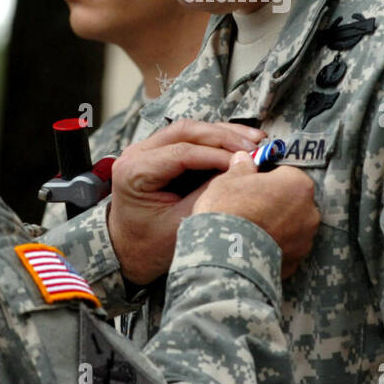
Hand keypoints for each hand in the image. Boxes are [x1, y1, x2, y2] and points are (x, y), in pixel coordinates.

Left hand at [108, 119, 263, 284]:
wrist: (128, 253)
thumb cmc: (149, 246)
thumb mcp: (180, 224)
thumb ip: (207, 194)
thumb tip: (238, 169)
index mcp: (134, 171)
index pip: (182, 152)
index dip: (217, 154)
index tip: (245, 162)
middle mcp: (136, 153)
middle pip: (186, 131)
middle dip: (223, 136)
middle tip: (255, 146)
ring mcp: (145, 149)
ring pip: (190, 129)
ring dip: (223, 133)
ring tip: (254, 139)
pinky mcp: (158, 152)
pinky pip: (189, 138)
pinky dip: (215, 139)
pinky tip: (239, 142)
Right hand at [194, 151, 319, 278]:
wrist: (224, 257)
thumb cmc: (228, 210)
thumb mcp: (228, 181)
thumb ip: (241, 168)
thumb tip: (244, 158)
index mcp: (298, 184)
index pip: (287, 174)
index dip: (268, 178)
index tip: (252, 185)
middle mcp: (310, 212)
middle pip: (293, 202)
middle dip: (276, 203)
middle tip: (250, 208)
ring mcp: (305, 241)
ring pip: (292, 227)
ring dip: (278, 227)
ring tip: (251, 232)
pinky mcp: (296, 264)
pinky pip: (285, 250)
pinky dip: (274, 248)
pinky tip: (254, 249)